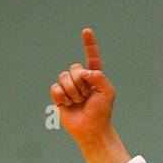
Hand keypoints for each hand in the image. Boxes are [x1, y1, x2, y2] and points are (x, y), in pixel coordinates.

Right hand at [50, 27, 115, 141]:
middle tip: (86, 96)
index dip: (89, 44)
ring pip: (64, 77)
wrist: (92, 130)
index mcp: (94, 77)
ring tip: (78, 102)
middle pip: (74, 68)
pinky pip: (55, 87)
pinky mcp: (59, 97)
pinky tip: (69, 105)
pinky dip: (63, 96)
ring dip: (72, 90)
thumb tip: (85, 71)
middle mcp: (81, 80)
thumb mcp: (107, 92)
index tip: (86, 31)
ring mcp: (69, 88)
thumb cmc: (102, 113)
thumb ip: (99, 76)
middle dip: (80, 82)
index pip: (92, 57)